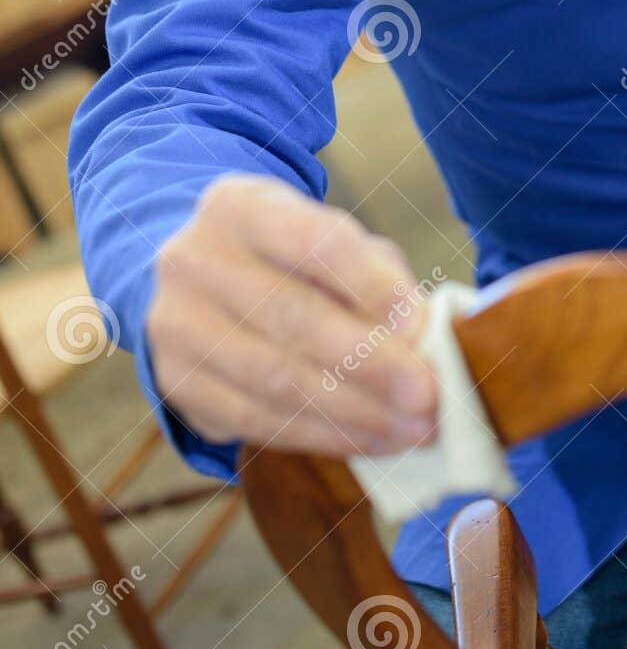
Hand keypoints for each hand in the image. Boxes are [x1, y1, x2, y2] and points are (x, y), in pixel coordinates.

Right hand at [146, 174, 437, 457]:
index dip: (371, 286)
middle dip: (371, 364)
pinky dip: (321, 437)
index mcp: (239, 206)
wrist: (201, 283)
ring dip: (354, 413)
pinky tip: (369, 442)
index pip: (312, 242)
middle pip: (292, 317)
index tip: (420, 327)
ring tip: (411, 429)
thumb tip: (415, 335)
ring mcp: (176, 326)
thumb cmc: (288, 259)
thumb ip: (375, 274)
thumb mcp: (328, 239)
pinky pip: (257, 422)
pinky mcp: (176, 385)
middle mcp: (194, 260)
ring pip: (275, 380)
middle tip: (428, 396)